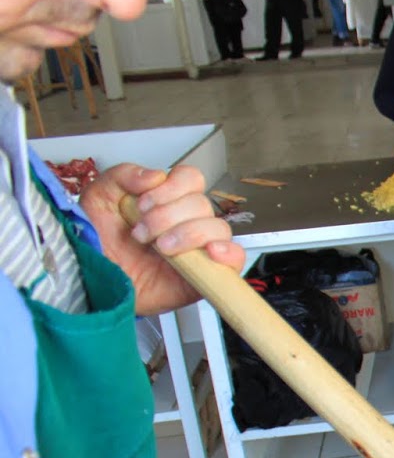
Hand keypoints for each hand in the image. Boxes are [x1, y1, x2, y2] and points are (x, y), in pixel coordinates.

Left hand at [79, 164, 244, 315]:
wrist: (93, 282)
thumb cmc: (98, 244)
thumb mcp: (98, 198)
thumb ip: (122, 175)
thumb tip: (155, 176)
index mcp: (168, 200)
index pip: (191, 179)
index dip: (171, 187)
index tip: (144, 203)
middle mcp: (187, 222)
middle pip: (201, 203)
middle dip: (166, 216)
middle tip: (141, 233)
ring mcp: (199, 248)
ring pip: (218, 227)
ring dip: (187, 234)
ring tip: (160, 248)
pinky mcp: (207, 274)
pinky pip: (235, 258)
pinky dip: (228, 252)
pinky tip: (210, 253)